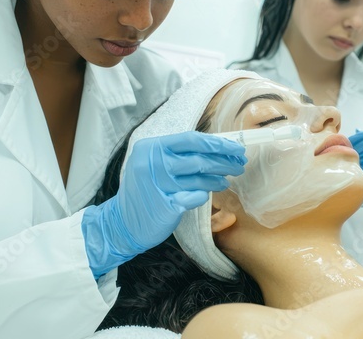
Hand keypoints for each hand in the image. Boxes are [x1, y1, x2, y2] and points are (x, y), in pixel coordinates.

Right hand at [82, 131, 245, 278]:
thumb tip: (215, 147)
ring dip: (218, 179)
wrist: (122, 222)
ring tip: (227, 180)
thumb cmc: (143, 191)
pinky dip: (203, 195)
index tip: (235, 147)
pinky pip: (195, 197)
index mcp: (151, 148)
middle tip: (240, 164)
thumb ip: (177, 155)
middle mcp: (154, 164)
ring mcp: (159, 185)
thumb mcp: (152, 165)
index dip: (216, 143)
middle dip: (224, 161)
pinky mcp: (167, 206)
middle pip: (199, 159)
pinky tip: (208, 194)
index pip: (190, 139)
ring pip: (200, 179)